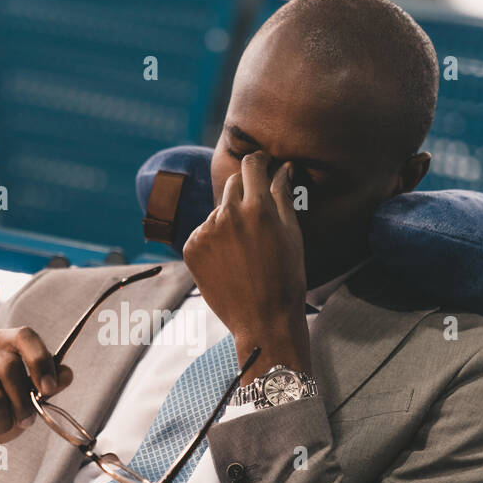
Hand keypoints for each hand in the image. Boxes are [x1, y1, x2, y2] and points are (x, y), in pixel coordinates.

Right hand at [0, 326, 73, 464]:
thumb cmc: (2, 412)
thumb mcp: (30, 400)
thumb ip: (48, 386)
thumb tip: (66, 373)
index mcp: (0, 342)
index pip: (23, 335)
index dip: (39, 360)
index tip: (48, 388)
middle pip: (8, 366)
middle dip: (23, 402)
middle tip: (26, 420)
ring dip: (3, 422)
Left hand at [183, 155, 310, 374]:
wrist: (262, 321)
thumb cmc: (286, 279)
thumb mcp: (292, 234)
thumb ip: (283, 195)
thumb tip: (284, 167)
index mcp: (256, 208)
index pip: (252, 165)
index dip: (260, 161)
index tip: (263, 164)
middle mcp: (226, 215)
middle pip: (233, 184)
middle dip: (246, 190)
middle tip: (258, 213)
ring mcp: (205, 232)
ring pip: (219, 210)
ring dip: (231, 218)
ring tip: (246, 249)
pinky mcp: (190, 248)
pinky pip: (204, 231)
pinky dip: (215, 238)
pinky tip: (230, 260)